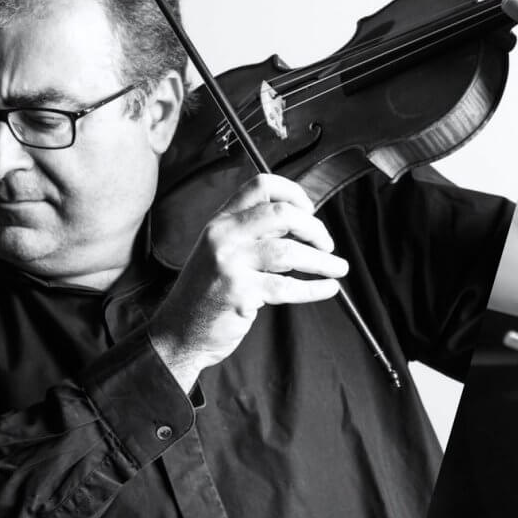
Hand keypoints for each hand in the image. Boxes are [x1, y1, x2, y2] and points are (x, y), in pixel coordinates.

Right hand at [148, 174, 347, 391]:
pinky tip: (327, 288)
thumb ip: (256, 234)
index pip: (261, 186)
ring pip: (289, 252)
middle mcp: (223, 236)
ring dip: (322, 261)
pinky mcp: (238, 292)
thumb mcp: (223, 251)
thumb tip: (304, 224)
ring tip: (338, 268)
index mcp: (221, 221)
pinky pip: (287, 286)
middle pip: (282, 214)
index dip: (293, 193)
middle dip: (315, 228)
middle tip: (328, 244)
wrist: (178, 331)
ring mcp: (229, 264)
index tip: (311, 209)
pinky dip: (314, 288)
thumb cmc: (208, 291)